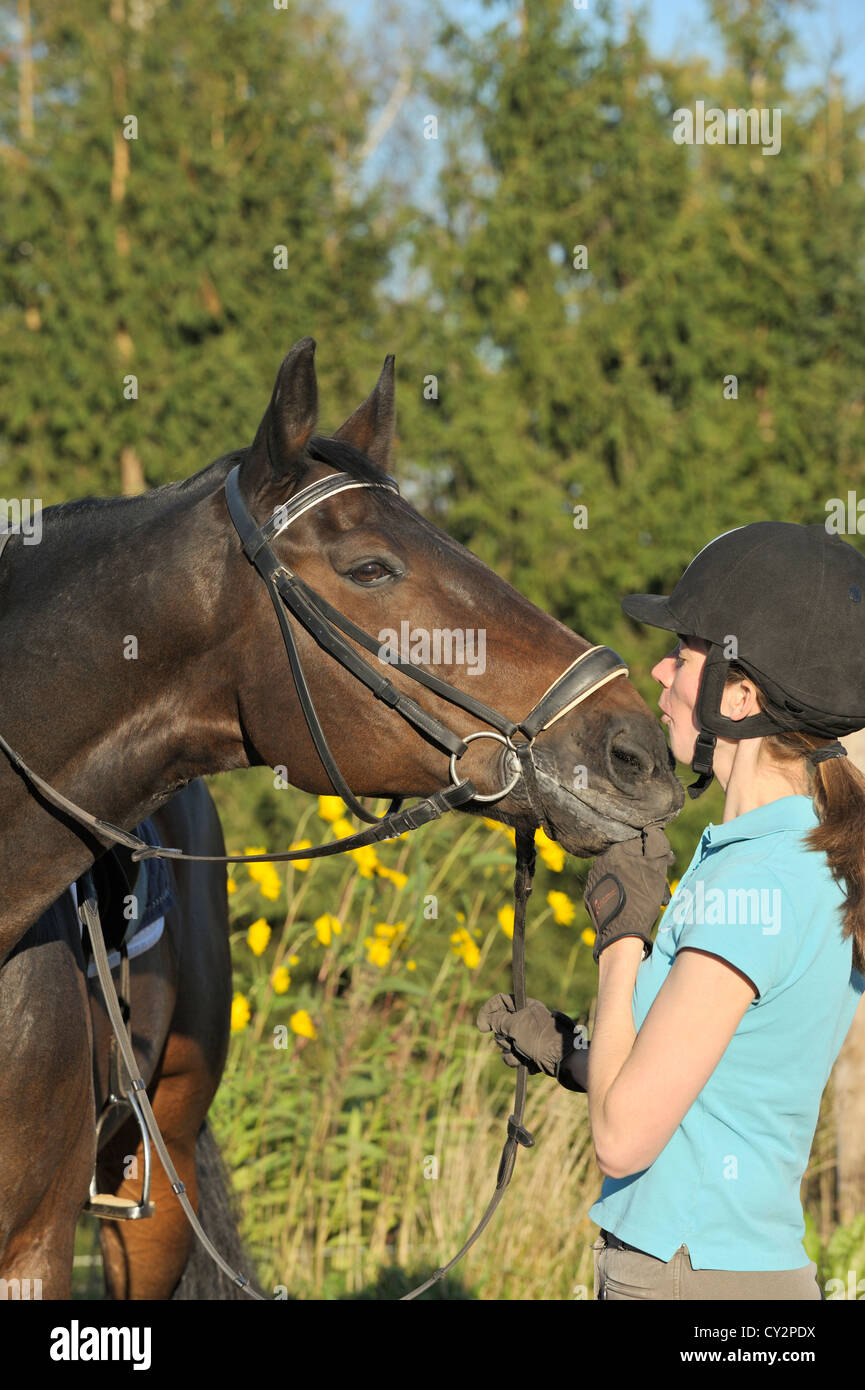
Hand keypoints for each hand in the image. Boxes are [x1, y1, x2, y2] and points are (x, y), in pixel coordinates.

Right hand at [476, 993, 578, 1077]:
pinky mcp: (527, 1051)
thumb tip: (487, 1019)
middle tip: (512, 1039)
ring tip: (522, 1052)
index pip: (500, 1001)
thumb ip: (498, 1020)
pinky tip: (526, 1061)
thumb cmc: (540, 1038)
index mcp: (524, 1006)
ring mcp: (525, 1036)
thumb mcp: (516, 1024)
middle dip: (503, 1037)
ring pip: (504, 1043)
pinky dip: (516, 1060)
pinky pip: (511, 1055)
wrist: (560, 1059)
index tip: (481, 1027)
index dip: (488, 1011)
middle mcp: (524, 1019)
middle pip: (499, 1025)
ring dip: (510, 1050)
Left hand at [584, 825, 674, 963]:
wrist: (621, 931)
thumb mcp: (656, 868)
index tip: (668, 865)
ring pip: (620, 874)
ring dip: (633, 880)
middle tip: (657, 885)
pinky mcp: (590, 893)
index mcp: (616, 850)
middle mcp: (601, 861)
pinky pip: (611, 887)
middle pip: (629, 860)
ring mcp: (594, 878)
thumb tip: (653, 828)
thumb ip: (656, 843)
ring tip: (646, 897)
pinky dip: (622, 891)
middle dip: (645, 869)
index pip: (640, 845)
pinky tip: (632, 902)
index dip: (656, 855)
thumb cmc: (642, 898)